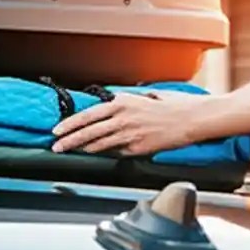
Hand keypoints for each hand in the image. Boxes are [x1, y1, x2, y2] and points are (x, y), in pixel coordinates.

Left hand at [52, 90, 215, 155]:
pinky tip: (96, 154)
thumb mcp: (145, 95)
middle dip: (68, 140)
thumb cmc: (173, 105)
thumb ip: (126, 101)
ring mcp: (130, 134)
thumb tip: (111, 106)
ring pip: (99, 144)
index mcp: (122, 102)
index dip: (70, 124)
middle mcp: (123, 117)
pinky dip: (106, 153)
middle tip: (55, 146)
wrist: (193, 118)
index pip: (87, 115)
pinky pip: (117, 152)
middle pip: (88, 132)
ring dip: (83, 148)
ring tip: (70, 151)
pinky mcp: (139, 148)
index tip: (57, 130)